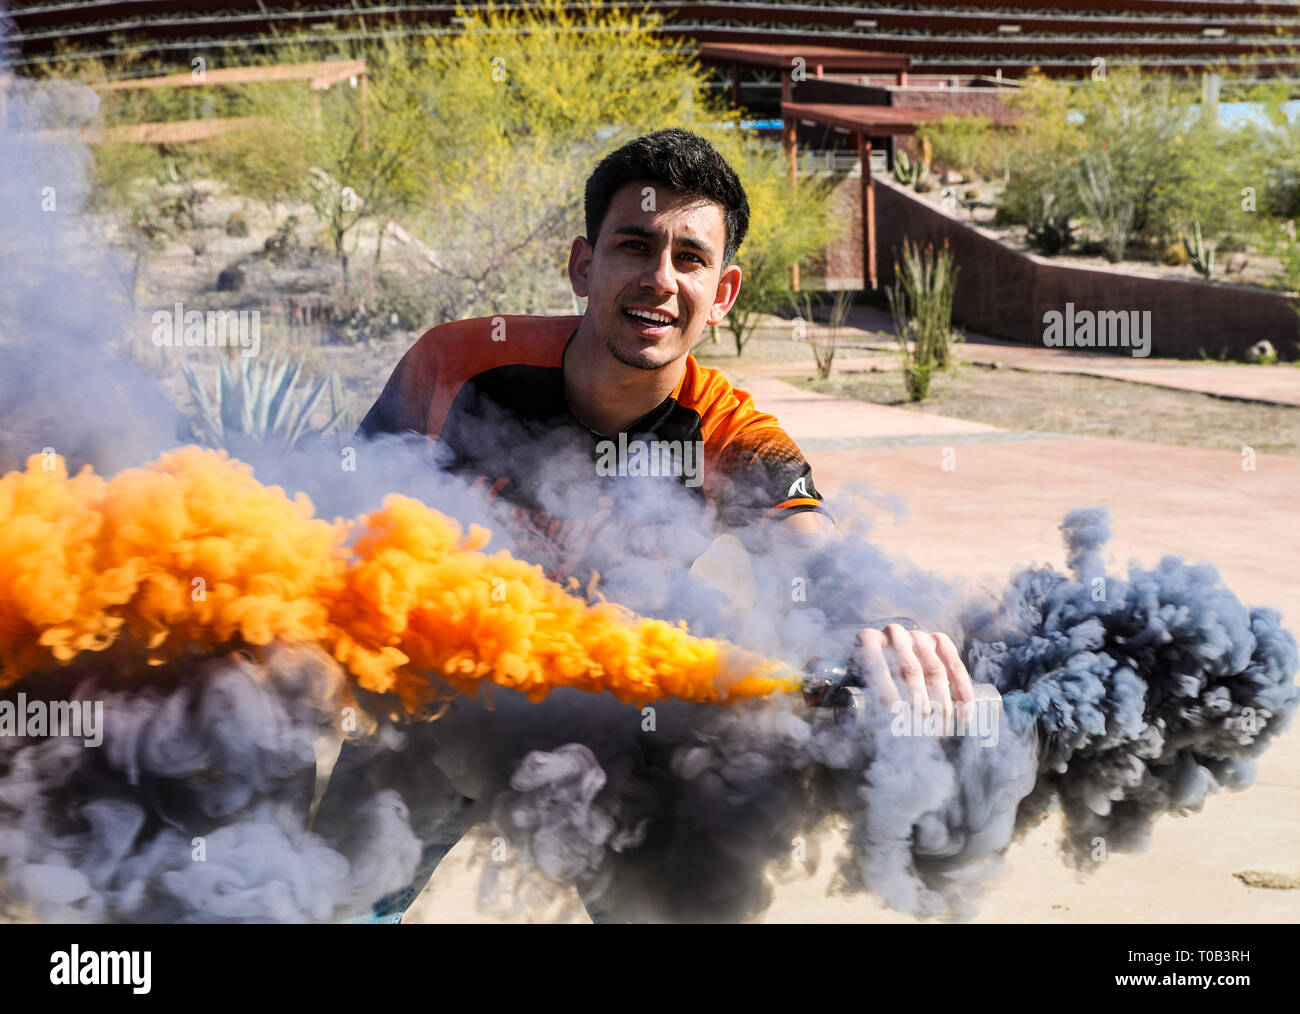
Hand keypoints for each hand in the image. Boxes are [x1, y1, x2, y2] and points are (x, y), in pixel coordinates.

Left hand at [851, 624, 974, 725]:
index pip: (879, 669)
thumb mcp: (860, 678)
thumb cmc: (871, 669)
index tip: (898, 720)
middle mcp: (894, 634)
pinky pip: (954, 665)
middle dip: (919, 702)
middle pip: (910, 671)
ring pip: (935, 671)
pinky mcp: (938, 639)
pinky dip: (963, 690)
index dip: (888, 696)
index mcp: (868, 640)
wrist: (886, 644)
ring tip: (942, 728)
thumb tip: (884, 728)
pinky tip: (965, 712)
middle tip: (924, 727)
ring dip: (941, 703)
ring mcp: (918, 635)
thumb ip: (866, 694)